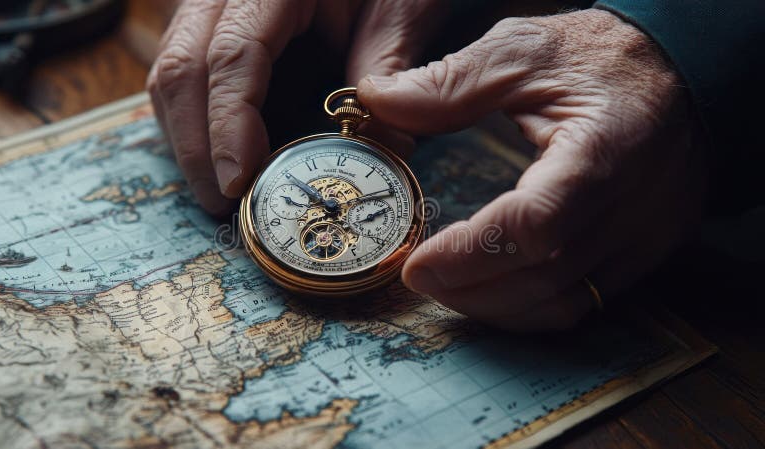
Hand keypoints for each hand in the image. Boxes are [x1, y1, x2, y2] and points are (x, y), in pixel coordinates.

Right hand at [147, 0, 441, 214]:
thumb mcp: (402, 8)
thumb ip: (390, 66)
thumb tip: (384, 145)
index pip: (232, 54)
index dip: (228, 123)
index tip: (236, 181)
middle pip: (182, 67)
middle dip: (196, 145)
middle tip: (222, 205)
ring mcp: (212, 8)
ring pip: (172, 75)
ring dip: (191, 141)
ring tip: (223, 194)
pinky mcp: (211, 29)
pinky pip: (185, 77)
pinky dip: (198, 125)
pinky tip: (225, 161)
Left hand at [358, 9, 705, 330]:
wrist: (687, 72)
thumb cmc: (604, 58)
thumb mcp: (523, 50)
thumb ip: (450, 81)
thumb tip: (378, 98)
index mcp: (600, 152)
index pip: (534, 227)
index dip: (469, 255)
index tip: (416, 262)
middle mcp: (632, 208)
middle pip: (544, 280)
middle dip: (469, 290)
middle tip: (418, 276)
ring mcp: (646, 237)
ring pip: (565, 305)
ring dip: (496, 307)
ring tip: (447, 286)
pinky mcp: (647, 252)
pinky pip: (587, 302)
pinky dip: (531, 306)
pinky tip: (494, 291)